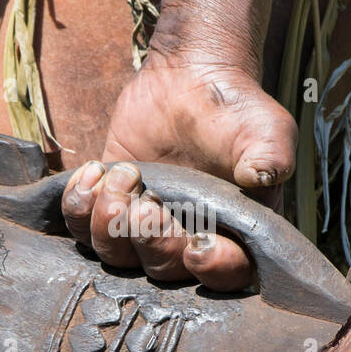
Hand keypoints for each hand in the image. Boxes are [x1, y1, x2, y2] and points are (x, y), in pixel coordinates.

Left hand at [61, 47, 297, 289]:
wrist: (191, 77)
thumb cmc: (236, 109)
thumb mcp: (267, 130)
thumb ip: (271, 155)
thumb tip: (260, 176)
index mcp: (234, 234)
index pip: (227, 274)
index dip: (212, 269)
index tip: (196, 244)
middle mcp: (186, 238)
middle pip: (163, 271)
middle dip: (151, 242)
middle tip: (149, 204)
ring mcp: (143, 226)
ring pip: (117, 255)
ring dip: (109, 224)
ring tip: (121, 178)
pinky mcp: (109, 204)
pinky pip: (83, 226)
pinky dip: (79, 207)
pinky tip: (93, 174)